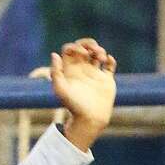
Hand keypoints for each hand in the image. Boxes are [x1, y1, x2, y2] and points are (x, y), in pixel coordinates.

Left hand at [50, 37, 116, 151]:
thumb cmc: (73, 106)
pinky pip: (110, 66)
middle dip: (89, 44)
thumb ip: (56, 72)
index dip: (76, 46)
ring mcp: (94, 75)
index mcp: (70, 71)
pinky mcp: (106, 80)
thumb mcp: (60, 89)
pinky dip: (111, 60)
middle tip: (94, 50)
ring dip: (100, 50)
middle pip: (84, 48)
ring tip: (102, 57)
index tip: (82, 53)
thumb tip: (54, 54)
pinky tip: (108, 62)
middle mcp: (82, 71)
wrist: (89, 119)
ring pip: (97, 54)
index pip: (71, 50)